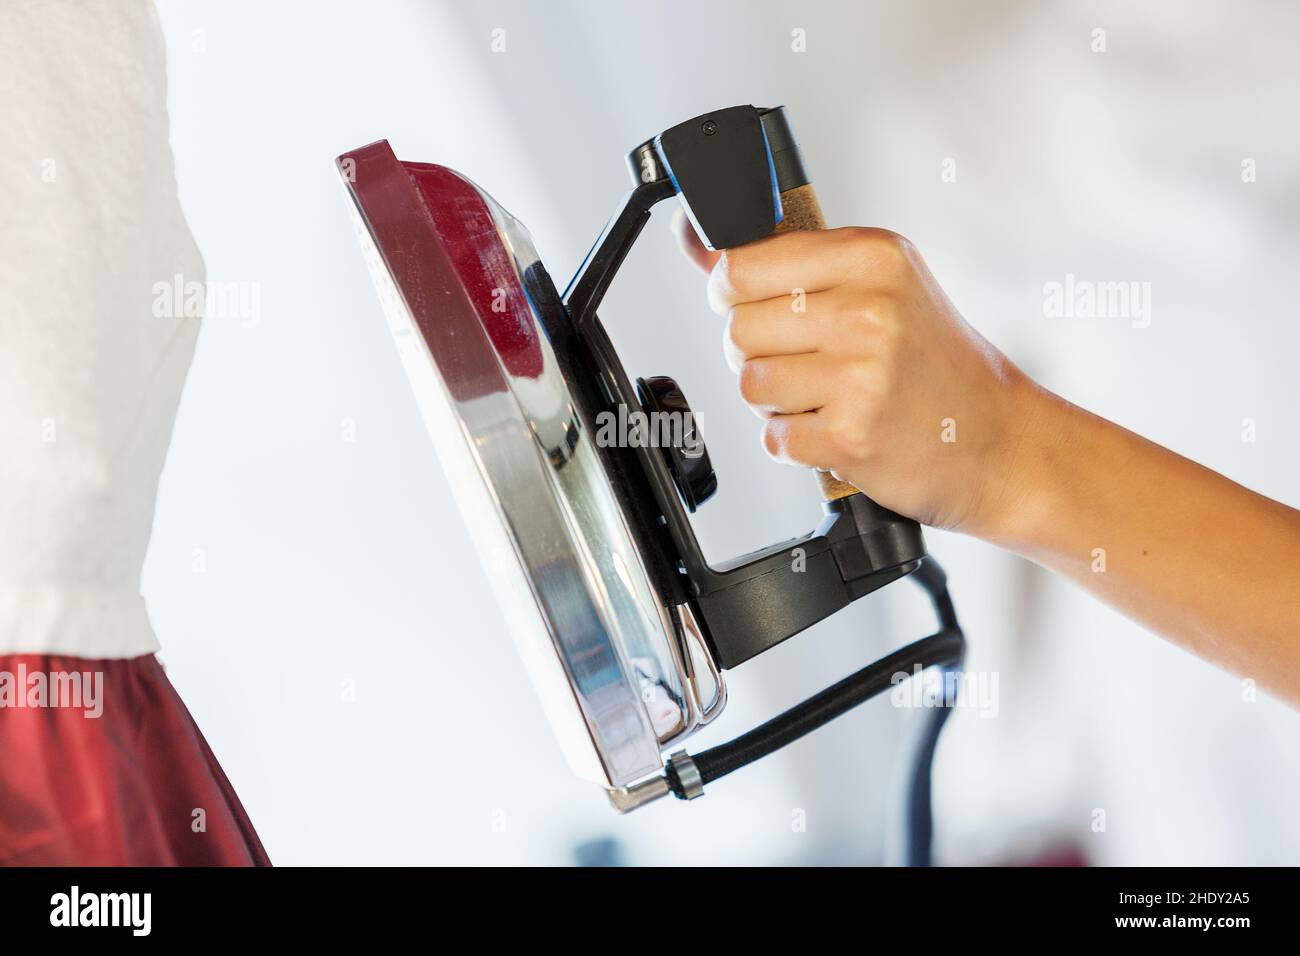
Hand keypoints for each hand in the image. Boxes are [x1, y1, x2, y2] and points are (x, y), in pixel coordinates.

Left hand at [673, 209, 1046, 537]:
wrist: (1001, 441)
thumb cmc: (938, 364)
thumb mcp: (884, 284)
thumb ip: (792, 262)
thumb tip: (695, 239)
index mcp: (872, 257)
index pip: (741, 265)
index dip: (731, 292)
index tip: (751, 305)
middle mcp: (867, 309)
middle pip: (738, 329)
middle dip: (760, 353)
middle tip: (809, 363)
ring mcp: (860, 375)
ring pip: (750, 385)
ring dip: (778, 401)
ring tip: (828, 396)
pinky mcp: (851, 435)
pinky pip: (773, 437)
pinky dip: (796, 442)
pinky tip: (837, 429)